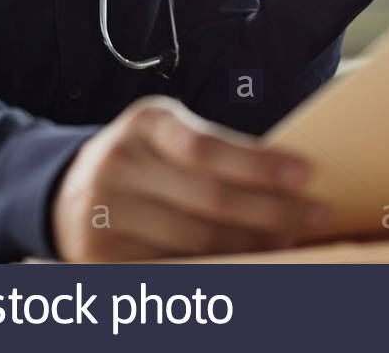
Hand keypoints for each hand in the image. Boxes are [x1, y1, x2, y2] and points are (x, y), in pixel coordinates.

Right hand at [50, 96, 331, 260]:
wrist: (70, 188)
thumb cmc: (148, 158)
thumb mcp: (173, 132)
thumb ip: (218, 149)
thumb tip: (292, 177)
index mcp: (146, 122)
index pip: (207, 146)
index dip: (259, 163)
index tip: (307, 174)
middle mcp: (119, 163)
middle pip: (209, 198)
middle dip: (272, 210)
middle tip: (318, 215)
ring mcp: (104, 212)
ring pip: (194, 240)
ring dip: (252, 244)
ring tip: (291, 241)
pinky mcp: (101, 257)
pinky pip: (171, 267)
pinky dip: (216, 267)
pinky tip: (248, 262)